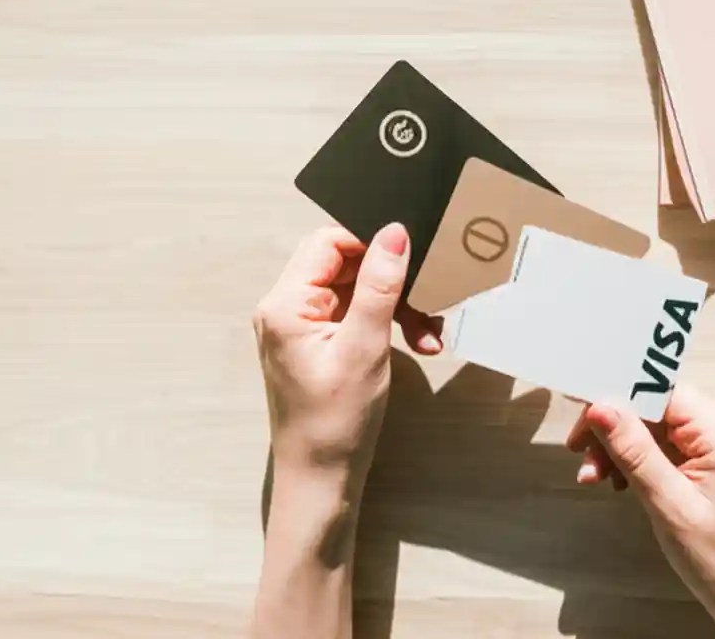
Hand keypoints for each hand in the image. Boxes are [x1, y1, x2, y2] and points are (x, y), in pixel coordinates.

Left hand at [251, 222, 439, 638]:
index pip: (329, 243)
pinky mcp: (320, 344)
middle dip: (393, 281)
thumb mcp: (365, 349)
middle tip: (429, 305)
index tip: (413, 260)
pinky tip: (418, 344)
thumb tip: (394, 233)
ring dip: (398, 305)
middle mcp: (287, 309)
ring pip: (358, 290)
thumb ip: (379, 286)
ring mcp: (303, 327)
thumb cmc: (335, 424)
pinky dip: (389, 324)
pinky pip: (358, 315)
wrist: (322, 481)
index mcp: (285, 305)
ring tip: (429, 334)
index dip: (372, 245)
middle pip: (346, 265)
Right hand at [567, 387, 714, 638]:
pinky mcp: (705, 456)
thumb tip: (599, 405)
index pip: (659, 391)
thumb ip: (634, 451)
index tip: (580, 419)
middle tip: (580, 453)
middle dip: (612, 427)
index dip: (615, 397)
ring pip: (651, 423)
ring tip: (594, 477)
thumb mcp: (669, 504)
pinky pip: (660, 442)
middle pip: (652, 404)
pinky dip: (633, 457)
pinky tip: (617, 480)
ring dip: (618, 445)